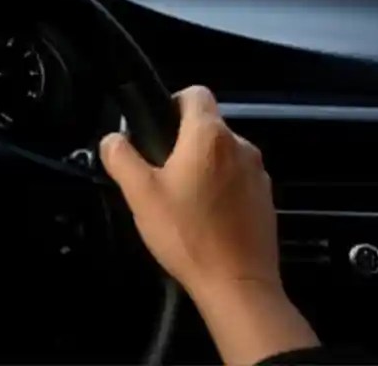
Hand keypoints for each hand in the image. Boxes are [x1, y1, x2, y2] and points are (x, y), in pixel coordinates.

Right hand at [100, 86, 318, 364]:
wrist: (237, 284)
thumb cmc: (187, 235)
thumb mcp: (140, 194)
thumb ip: (120, 157)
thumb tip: (112, 139)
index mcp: (209, 135)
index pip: (195, 93)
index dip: (172, 102)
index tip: (157, 129)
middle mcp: (240, 146)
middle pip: (208, 126)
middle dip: (183, 142)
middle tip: (160, 175)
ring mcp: (258, 173)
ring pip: (223, 154)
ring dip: (203, 167)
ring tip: (182, 202)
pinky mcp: (266, 199)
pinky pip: (237, 180)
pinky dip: (221, 190)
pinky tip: (205, 219)